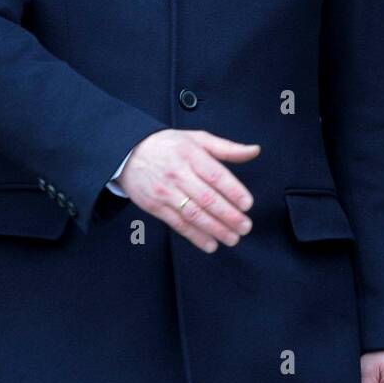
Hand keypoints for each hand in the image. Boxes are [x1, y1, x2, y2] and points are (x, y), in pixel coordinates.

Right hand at [118, 129, 259, 252]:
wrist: (128, 153)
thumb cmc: (168, 145)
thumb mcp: (197, 138)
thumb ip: (227, 148)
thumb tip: (254, 151)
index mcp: (191, 154)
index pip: (216, 175)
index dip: (233, 191)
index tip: (247, 204)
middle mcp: (178, 174)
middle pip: (207, 198)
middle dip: (229, 216)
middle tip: (245, 226)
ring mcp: (165, 192)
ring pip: (194, 214)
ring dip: (215, 229)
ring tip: (232, 238)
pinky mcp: (156, 207)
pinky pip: (178, 224)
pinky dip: (195, 236)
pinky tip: (210, 243)